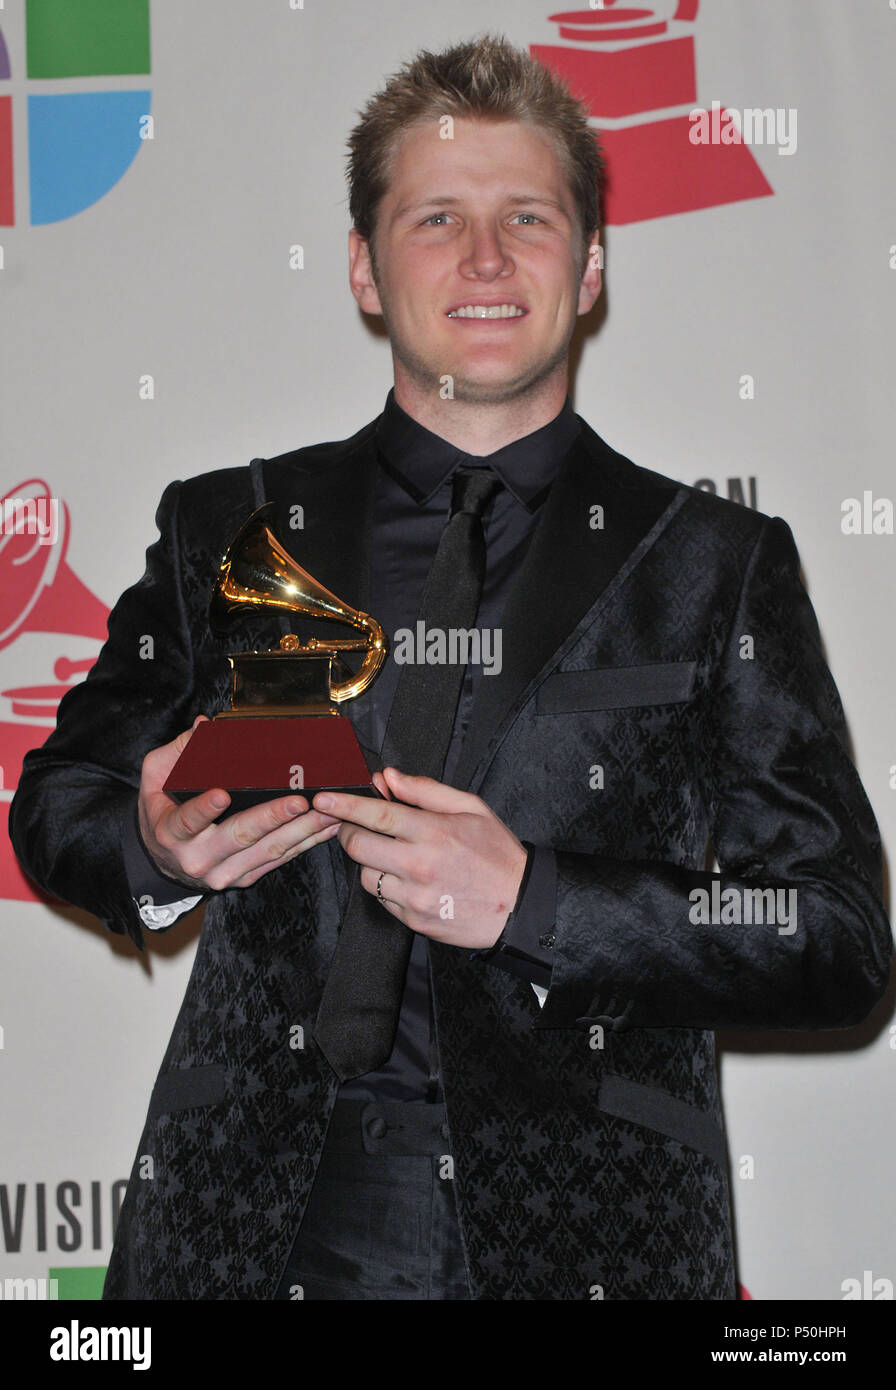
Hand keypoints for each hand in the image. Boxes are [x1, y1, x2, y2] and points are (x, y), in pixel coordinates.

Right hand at [137, 717, 341, 891]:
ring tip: (325, 812)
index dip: (204, 810)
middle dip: (271, 818)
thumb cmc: (162, 814)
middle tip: (298, 801)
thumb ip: (178, 752)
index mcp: (172, 832)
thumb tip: (204, 726)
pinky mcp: (245, 877)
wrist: (164, 862)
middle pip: (239, 837)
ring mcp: (224, 872)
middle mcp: (198, 857)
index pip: (187, 820)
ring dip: (300, 831)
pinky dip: (304, 844)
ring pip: (266, 851)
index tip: (221, 795)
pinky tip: (325, 829)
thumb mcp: (155, 779)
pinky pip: (278, 861)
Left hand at [314, 766, 527, 948]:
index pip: (376, 814)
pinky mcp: (413, 920)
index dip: (344, 805)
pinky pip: (381, 899)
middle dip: (347, 831)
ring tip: (392, 855)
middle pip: (358, 846)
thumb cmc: (496, 854)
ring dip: (369, 861)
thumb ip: (425, 791)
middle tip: (353, 825)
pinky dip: (385, 886)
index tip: (323, 798)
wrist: (518, 905)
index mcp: (433, 832)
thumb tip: (388, 778)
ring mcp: (414, 896)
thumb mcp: (471, 808)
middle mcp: (419, 865)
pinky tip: (406, 878)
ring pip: (365, 875)